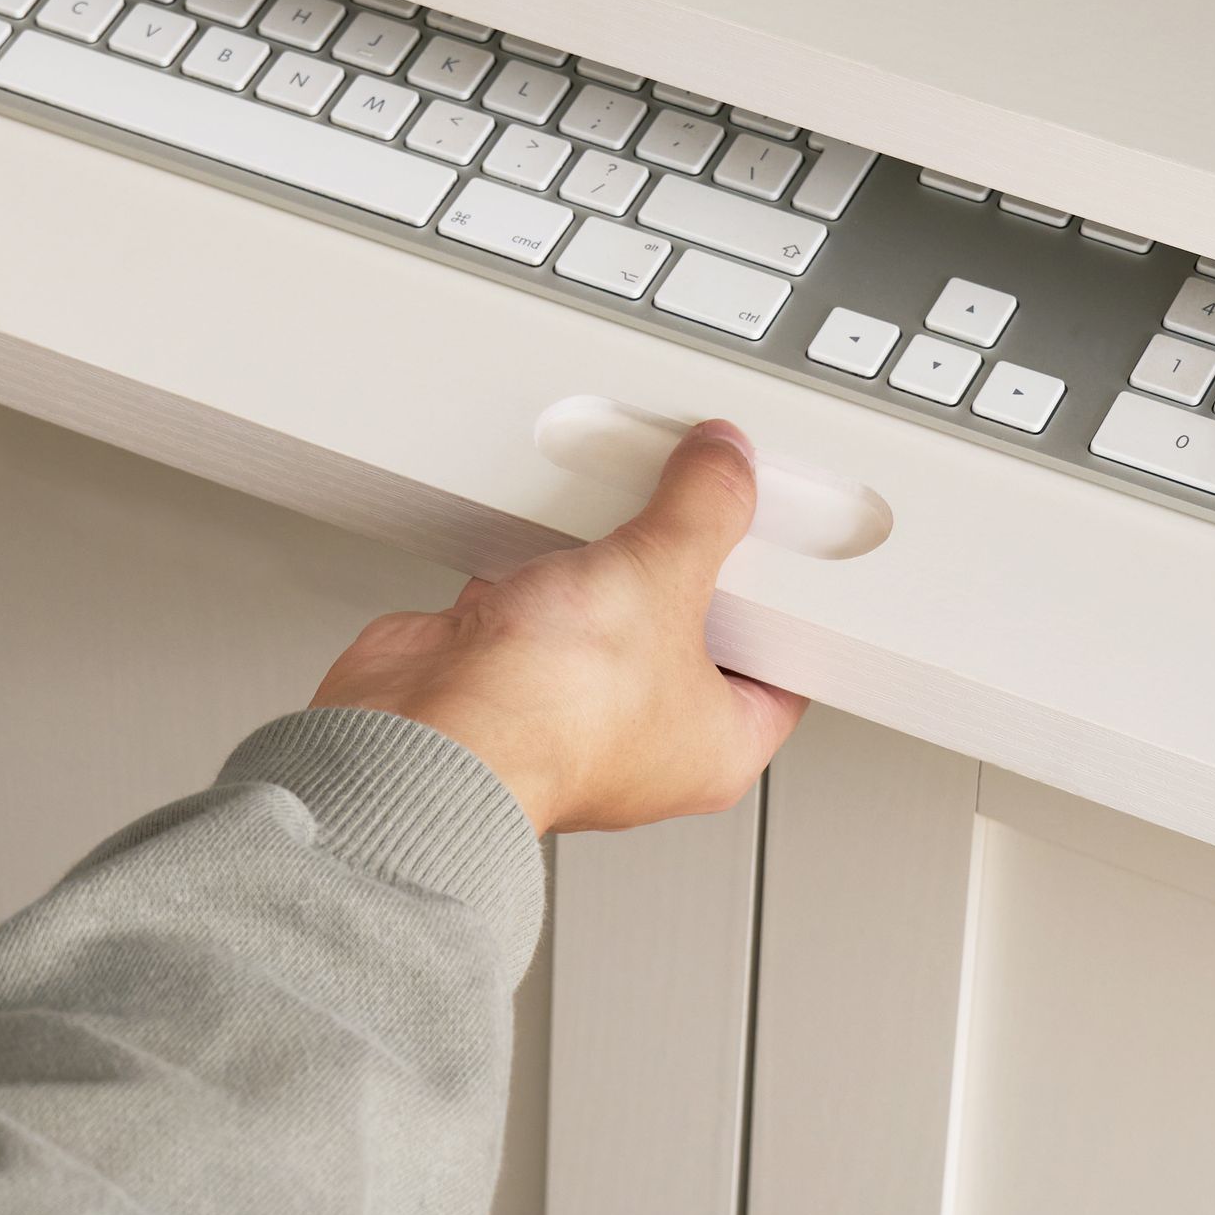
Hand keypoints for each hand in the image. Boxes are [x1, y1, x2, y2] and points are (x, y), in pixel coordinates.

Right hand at [310, 420, 806, 834]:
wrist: (426, 730)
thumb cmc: (547, 720)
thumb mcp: (662, 577)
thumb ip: (703, 509)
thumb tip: (726, 465)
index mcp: (717, 748)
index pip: (780, 673)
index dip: (788, 608)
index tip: (782, 549)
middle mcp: (646, 743)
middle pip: (693, 633)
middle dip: (688, 571)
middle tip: (700, 514)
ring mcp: (572, 711)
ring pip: (610, 618)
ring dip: (606, 568)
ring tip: (620, 518)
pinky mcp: (508, 679)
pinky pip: (540, 610)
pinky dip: (539, 571)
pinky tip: (544, 534)